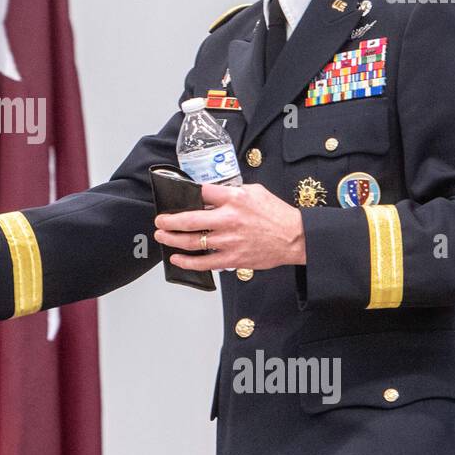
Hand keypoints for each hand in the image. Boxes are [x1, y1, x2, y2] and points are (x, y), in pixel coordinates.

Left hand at [153, 181, 306, 271]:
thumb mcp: (254, 191)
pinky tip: (177, 259)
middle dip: (169, 221)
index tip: (174, 195)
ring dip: (173, 240)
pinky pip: (204, 263)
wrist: (295, 238)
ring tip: (162, 237)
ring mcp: (229, 241)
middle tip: (159, 221)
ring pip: (193, 242)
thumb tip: (211, 193)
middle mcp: (228, 219)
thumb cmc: (276, 214)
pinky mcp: (233, 258)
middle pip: (189, 220)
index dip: (184, 193)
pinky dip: (188, 262)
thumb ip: (231, 192)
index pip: (201, 192)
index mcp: (234, 199)